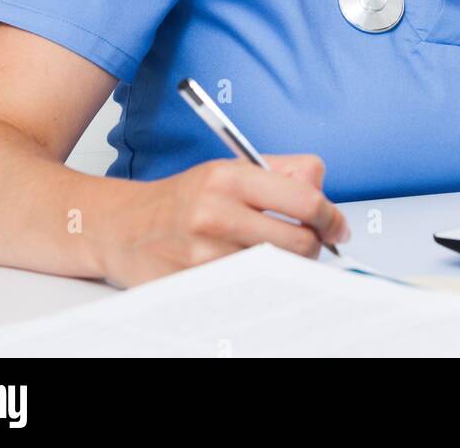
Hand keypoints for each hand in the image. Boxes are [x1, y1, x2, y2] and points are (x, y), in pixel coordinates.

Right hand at [94, 154, 349, 286]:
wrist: (121, 227)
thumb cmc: (184, 198)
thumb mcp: (230, 168)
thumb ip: (283, 171)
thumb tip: (323, 191)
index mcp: (229, 178)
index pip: (304, 200)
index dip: (331, 218)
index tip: (338, 228)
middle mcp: (215, 214)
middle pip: (298, 243)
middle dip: (315, 248)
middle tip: (313, 246)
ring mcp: (202, 255)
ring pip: (277, 270)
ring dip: (286, 267)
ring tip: (275, 256)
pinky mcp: (192, 287)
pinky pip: (248, 291)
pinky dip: (258, 284)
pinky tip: (249, 272)